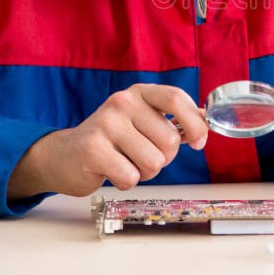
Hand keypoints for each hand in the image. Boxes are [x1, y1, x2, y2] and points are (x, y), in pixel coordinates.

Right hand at [8, 84, 207, 198]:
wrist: (65, 155)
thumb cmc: (114, 141)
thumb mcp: (143, 121)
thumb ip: (174, 120)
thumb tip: (208, 121)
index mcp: (140, 93)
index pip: (176, 98)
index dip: (194, 123)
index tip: (199, 143)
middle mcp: (123, 102)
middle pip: (169, 140)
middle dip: (164, 158)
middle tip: (142, 155)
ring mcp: (106, 123)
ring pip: (153, 162)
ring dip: (145, 172)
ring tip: (125, 162)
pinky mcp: (93, 149)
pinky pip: (131, 176)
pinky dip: (126, 181)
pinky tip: (111, 171)